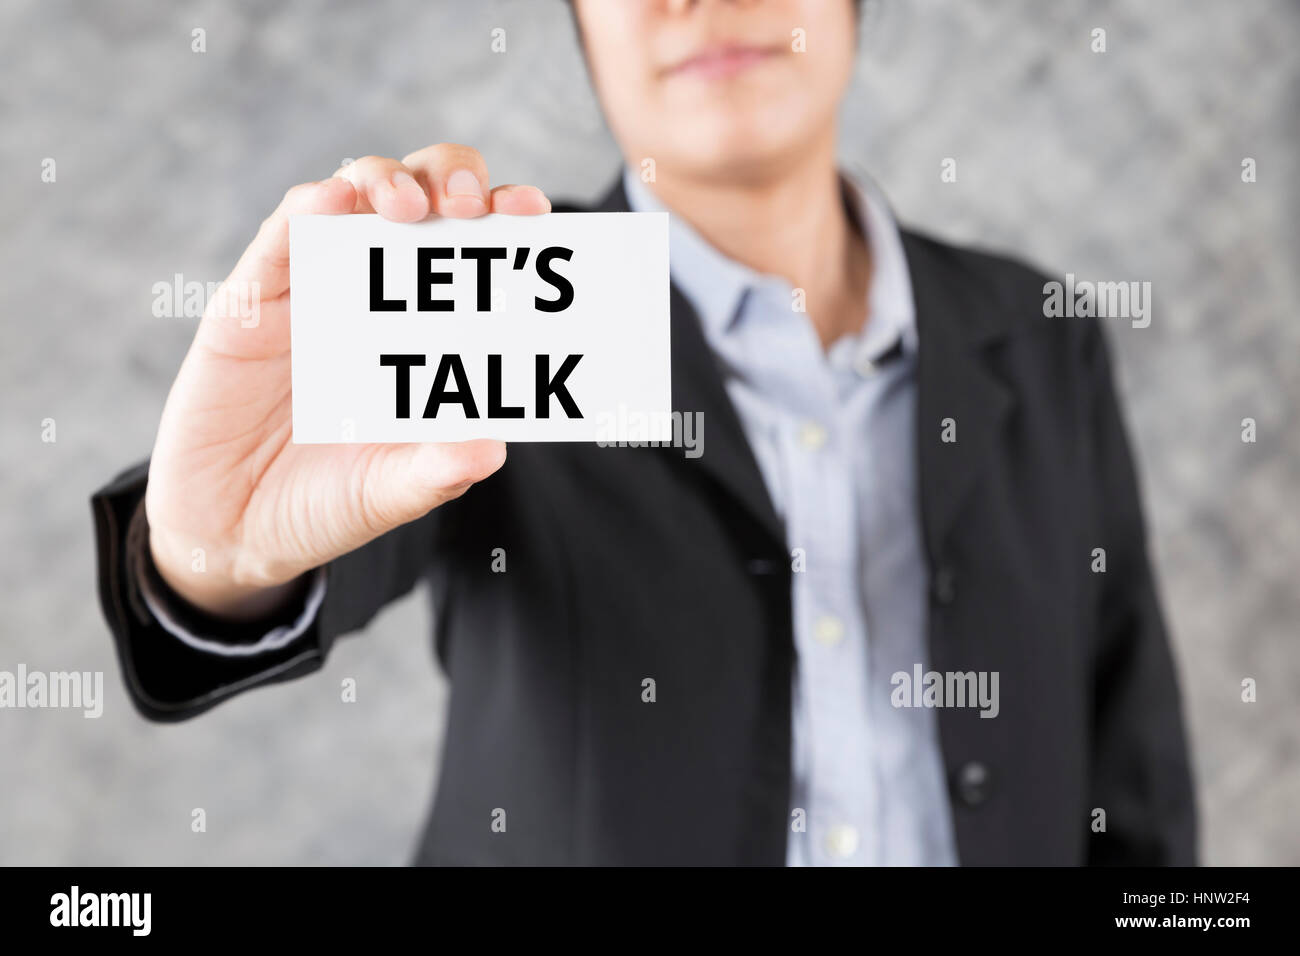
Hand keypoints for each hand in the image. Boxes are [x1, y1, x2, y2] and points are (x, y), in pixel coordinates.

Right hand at [145, 145, 549, 617]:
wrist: (230, 531)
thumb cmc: (324, 503)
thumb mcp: (389, 493)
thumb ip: (437, 471)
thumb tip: (494, 448)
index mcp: (427, 332)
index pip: (475, 253)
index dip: (506, 220)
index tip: (536, 214)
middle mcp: (377, 296)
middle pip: (425, 198)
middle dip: (454, 182)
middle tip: (472, 206)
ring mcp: (314, 291)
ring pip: (354, 195)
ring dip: (388, 183)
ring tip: (409, 206)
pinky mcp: (250, 302)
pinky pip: (279, 239)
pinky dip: (307, 210)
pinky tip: (331, 201)